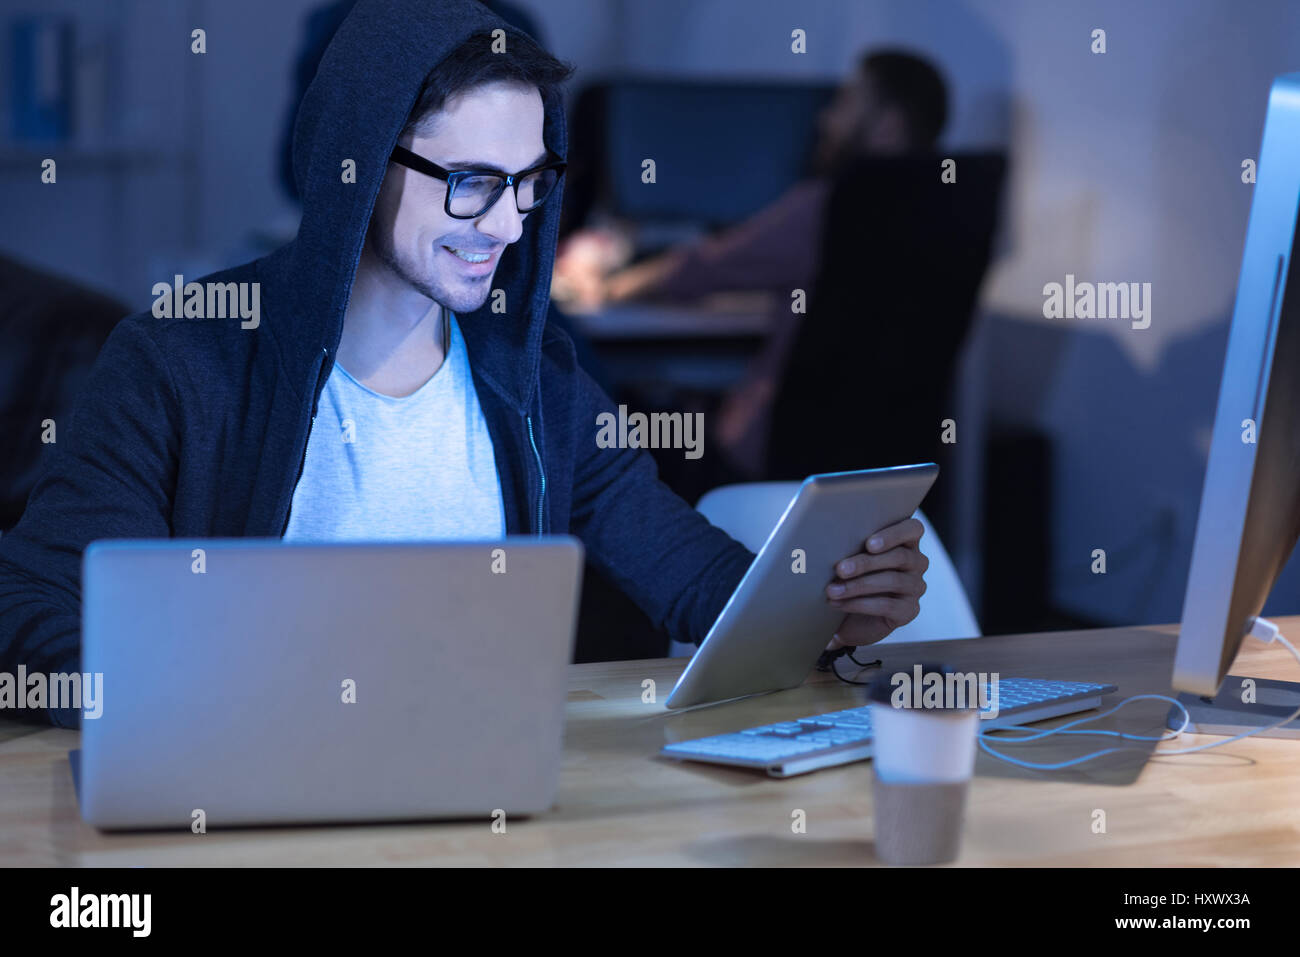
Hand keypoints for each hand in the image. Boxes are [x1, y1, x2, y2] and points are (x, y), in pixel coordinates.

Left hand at [823, 517, 927, 647]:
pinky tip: (839, 603)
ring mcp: (916, 587)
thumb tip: (833, 538)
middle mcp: (917, 562)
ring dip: (858, 585)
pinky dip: (859, 604)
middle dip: (866, 563)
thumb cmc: (852, 577)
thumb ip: (852, 544)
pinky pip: (887, 605)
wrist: (852, 617)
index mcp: (906, 541)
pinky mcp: (910, 610)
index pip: (913, 529)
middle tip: (839, 569)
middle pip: (899, 557)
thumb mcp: (852, 557)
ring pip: (893, 581)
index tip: (869, 544)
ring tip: (832, 590)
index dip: (894, 534)